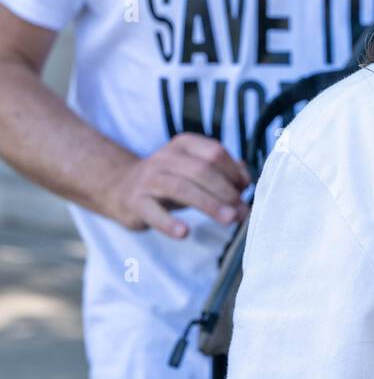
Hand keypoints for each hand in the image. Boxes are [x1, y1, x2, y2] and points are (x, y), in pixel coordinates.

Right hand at [104, 133, 250, 239]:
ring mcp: (149, 179)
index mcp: (184, 145)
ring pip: (182, 188)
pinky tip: (185, 233)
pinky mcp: (136, 201)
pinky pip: (153, 211)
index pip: (214, 153)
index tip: (245, 192)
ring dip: (209, 204)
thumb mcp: (195, 171)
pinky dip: (169, 223)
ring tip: (229, 220)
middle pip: (201, 170)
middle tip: (241, 211)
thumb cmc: (169, 181)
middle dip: (225, 191)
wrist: (121, 188)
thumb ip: (223, 173)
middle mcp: (166, 157)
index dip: (233, 173)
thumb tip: (247, 181)